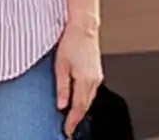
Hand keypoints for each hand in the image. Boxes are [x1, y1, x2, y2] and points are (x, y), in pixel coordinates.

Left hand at [55, 21, 102, 136]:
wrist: (83, 28)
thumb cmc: (70, 42)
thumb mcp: (60, 65)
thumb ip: (62, 86)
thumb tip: (61, 104)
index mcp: (85, 79)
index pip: (78, 107)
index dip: (72, 120)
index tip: (67, 130)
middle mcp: (94, 80)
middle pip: (85, 105)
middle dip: (77, 118)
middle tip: (68, 128)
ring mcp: (97, 76)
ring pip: (89, 99)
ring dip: (81, 110)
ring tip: (71, 118)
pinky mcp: (96, 73)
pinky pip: (90, 92)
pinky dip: (84, 100)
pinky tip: (78, 102)